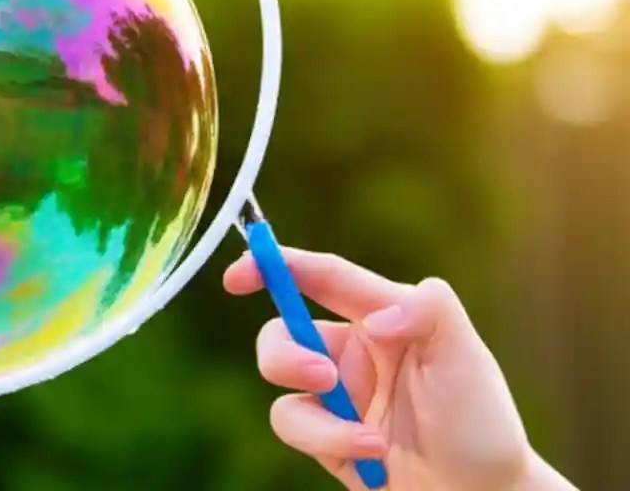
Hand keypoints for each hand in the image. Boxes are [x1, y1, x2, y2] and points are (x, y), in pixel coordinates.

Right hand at [224, 248, 576, 490]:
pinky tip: (371, 455)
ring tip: (368, 437)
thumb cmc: (481, 422)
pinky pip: (294, 425)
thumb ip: (428, 309)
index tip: (238, 274)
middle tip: (320, 376)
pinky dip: (329, 441)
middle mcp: (352, 350)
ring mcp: (335, 395)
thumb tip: (373, 320)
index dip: (275, 265)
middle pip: (282, 331)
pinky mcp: (325, 437)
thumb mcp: (466, 353)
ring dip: (318, 413)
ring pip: (280, 384)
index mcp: (381, 315)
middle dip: (286, 354)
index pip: (322, 277)